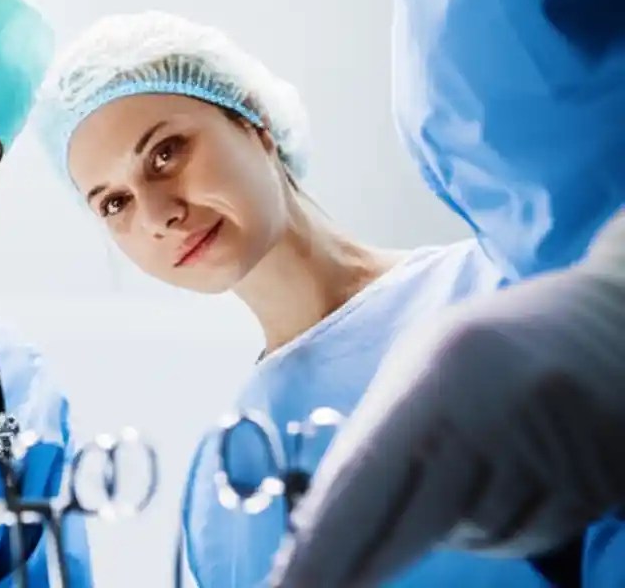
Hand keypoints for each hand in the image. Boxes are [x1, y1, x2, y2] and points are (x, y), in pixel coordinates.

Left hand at [270, 215, 624, 586]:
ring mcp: (549, 455)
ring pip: (467, 538)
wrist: (608, 317)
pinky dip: (493, 527)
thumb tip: (325, 517)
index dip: (323, 544)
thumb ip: (379, 431)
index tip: (285, 585)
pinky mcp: (592, 485)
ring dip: (442, 529)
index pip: (364, 480)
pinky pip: (519, 536)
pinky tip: (497, 486)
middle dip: (358, 564)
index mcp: (436, 377)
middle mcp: (492, 417)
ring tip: (455, 475)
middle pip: (410, 525)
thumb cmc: (491, 342)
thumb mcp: (422, 361)